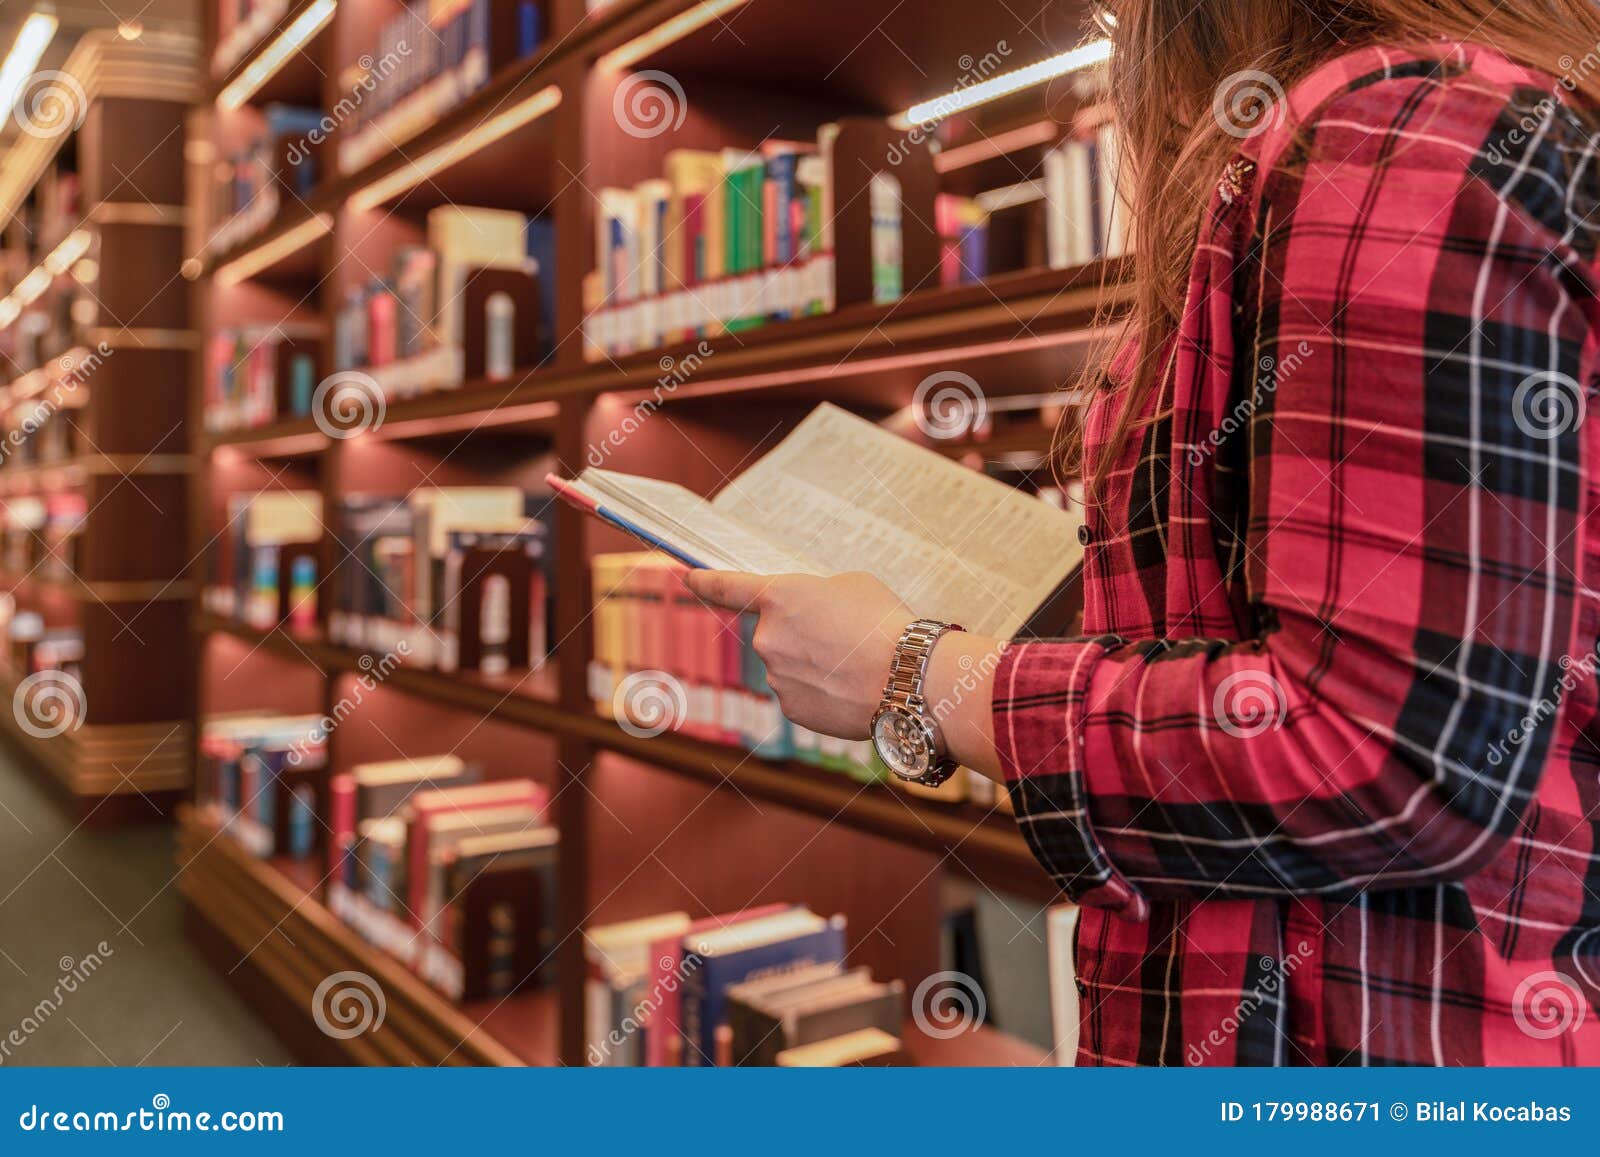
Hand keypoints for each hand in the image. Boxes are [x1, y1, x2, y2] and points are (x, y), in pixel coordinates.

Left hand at [683, 570, 912, 740]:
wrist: (908, 680)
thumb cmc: (886, 624)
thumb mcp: (854, 586)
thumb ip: (819, 594)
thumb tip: (812, 612)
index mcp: (780, 596)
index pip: (729, 587)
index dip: (707, 582)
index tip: (690, 579)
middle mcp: (768, 637)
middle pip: (776, 632)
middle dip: (802, 634)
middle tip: (844, 636)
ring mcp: (776, 676)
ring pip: (790, 666)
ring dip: (814, 664)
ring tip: (856, 664)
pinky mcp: (791, 708)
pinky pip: (801, 693)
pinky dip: (820, 691)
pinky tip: (849, 688)